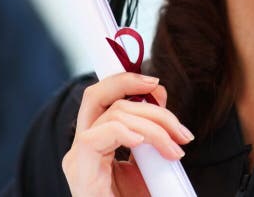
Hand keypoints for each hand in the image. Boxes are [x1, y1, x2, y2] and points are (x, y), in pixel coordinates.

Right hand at [61, 72, 194, 196]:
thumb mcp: (150, 167)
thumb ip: (152, 140)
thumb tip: (167, 111)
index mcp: (99, 143)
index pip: (106, 98)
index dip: (130, 82)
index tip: (160, 89)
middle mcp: (84, 146)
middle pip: (99, 94)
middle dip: (134, 85)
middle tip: (165, 99)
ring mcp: (79, 159)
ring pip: (112, 113)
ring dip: (153, 123)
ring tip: (174, 147)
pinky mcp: (80, 171)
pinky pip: (98, 136)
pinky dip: (125, 131)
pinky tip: (141, 141)